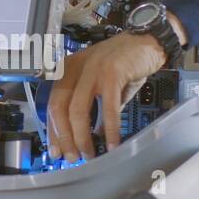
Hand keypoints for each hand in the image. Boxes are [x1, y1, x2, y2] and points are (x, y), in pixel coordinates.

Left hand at [48, 33, 164, 161]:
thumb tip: (86, 136)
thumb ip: (91, 108)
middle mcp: (75, 68)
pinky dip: (110, 129)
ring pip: (78, 110)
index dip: (53, 131)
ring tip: (89, 153)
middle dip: (64, 137)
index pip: (52, 104)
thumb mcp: (99, 84)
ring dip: (82, 137)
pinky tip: (112, 143)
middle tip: (72, 157)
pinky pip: (108, 107)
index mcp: (67, 70)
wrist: (146, 41)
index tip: (55, 151)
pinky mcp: (112, 72)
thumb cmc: (122, 63)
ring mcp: (93, 69)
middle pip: (59, 108)